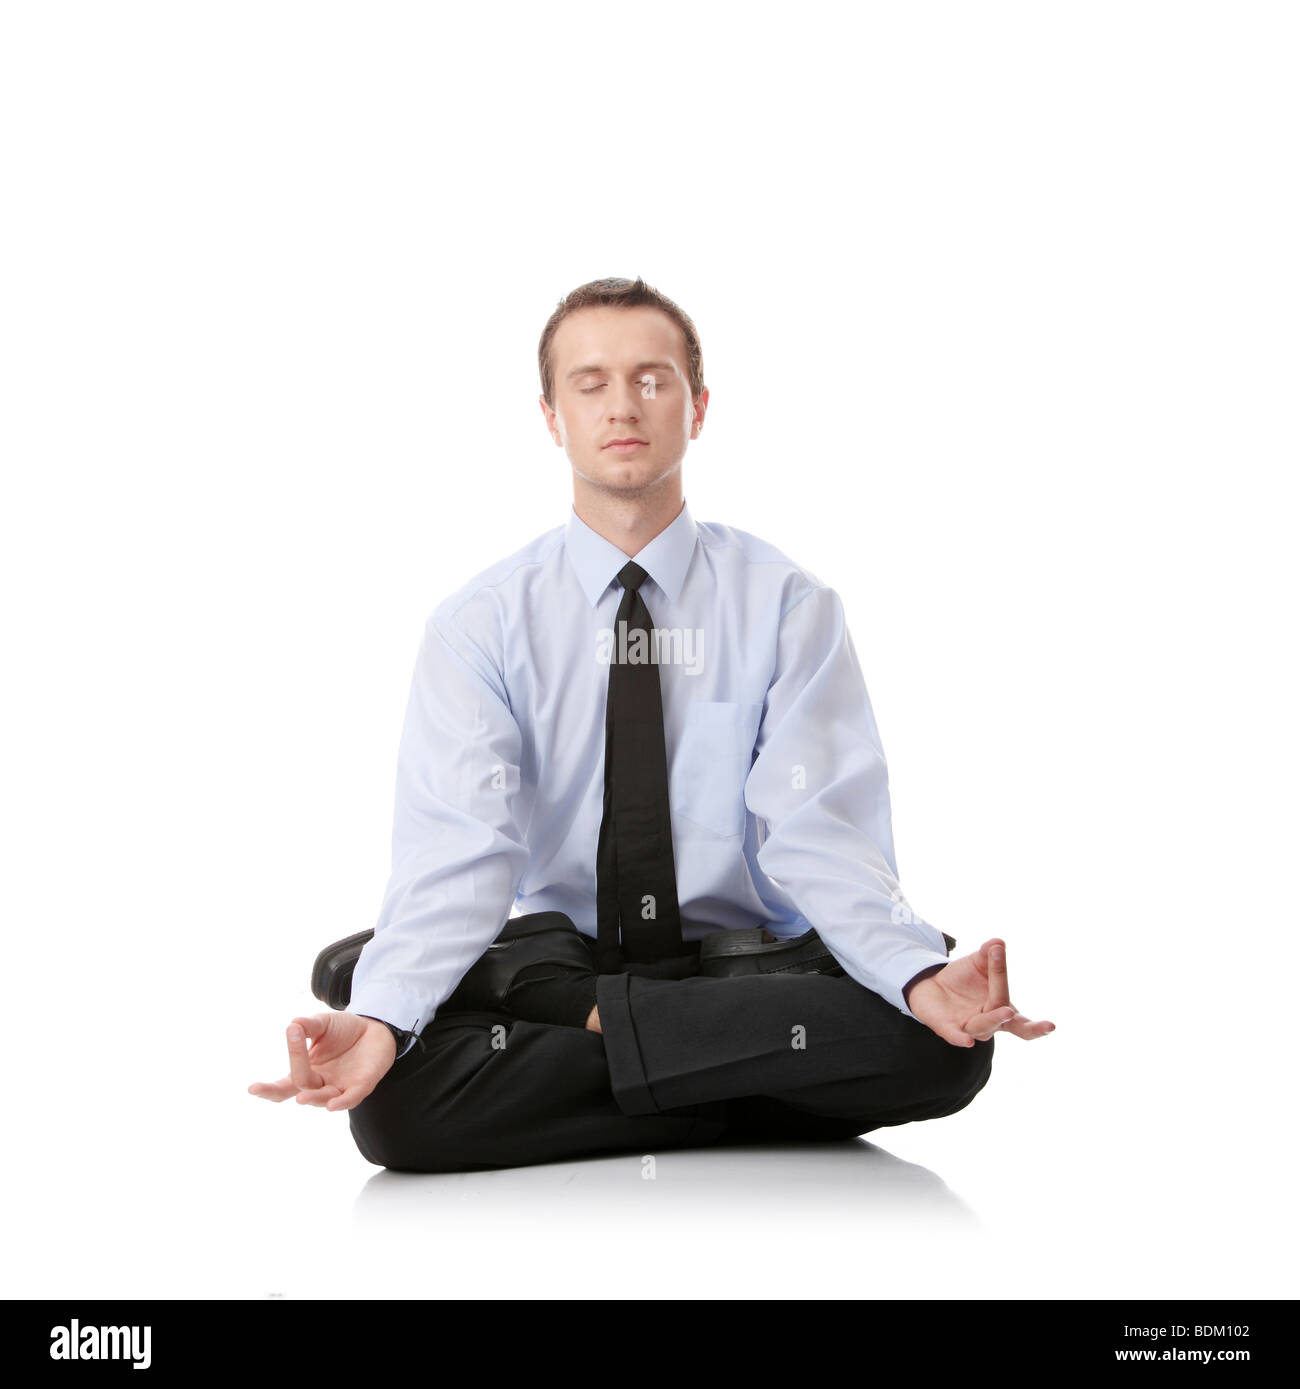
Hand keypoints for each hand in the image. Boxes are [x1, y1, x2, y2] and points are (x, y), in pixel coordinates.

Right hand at [247, 1012, 396, 1112]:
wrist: (375, 1028)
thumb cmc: (344, 1030)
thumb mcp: (323, 1023)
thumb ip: (308, 1025)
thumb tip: (293, 1024)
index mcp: (306, 1071)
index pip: (283, 1085)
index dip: (267, 1090)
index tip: (252, 1088)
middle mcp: (320, 1084)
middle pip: (300, 1088)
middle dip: (286, 1086)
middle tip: (267, 1083)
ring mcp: (340, 1087)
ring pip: (323, 1098)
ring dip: (313, 1098)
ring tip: (301, 1098)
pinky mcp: (361, 1086)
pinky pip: (350, 1098)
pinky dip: (342, 1102)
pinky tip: (332, 1105)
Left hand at [905, 938, 1054, 1047]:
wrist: (932, 984)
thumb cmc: (963, 977)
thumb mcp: (978, 962)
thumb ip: (989, 954)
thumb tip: (998, 943)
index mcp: (1002, 1009)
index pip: (1023, 1022)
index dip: (1038, 1027)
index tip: (1052, 1025)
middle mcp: (989, 1023)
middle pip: (1009, 1025)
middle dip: (1029, 1028)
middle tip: (1046, 1025)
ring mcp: (969, 1027)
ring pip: (984, 1026)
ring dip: (995, 1019)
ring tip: (1006, 1010)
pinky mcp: (948, 1027)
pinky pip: (955, 1035)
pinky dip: (961, 1037)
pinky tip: (967, 1040)